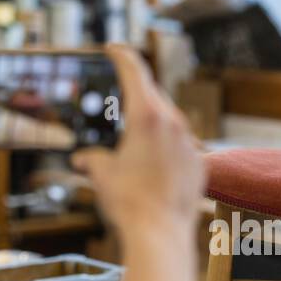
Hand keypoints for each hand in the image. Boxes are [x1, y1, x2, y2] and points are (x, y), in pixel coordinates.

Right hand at [72, 45, 204, 240]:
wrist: (160, 233)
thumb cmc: (128, 202)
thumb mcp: (101, 175)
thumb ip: (91, 159)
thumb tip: (81, 159)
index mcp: (146, 116)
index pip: (134, 71)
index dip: (121, 54)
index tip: (113, 48)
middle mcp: (173, 122)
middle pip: (154, 95)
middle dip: (137, 94)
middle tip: (120, 100)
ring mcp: (190, 142)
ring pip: (170, 120)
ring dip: (153, 123)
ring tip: (135, 139)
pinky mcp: (199, 162)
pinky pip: (182, 144)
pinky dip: (167, 147)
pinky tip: (154, 165)